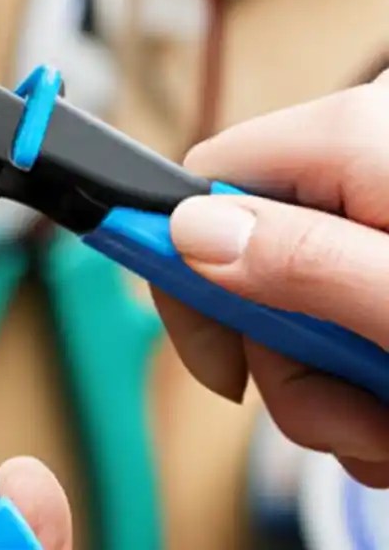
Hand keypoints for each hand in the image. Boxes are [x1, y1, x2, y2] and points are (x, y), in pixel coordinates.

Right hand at [157, 72, 388, 486]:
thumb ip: (299, 260)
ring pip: (292, 302)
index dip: (181, 270)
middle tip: (346, 411)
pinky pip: (339, 310)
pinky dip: (364, 375)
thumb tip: (186, 233)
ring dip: (329, 388)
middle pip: (243, 259)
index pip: (201, 181)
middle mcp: (365, 163)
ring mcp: (383, 213)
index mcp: (356, 138)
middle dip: (281, 359)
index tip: (208, 351)